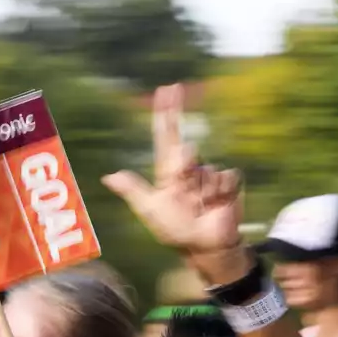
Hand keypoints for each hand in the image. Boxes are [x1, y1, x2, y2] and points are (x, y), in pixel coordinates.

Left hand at [102, 84, 248, 281]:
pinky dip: (221, 190)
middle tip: (187, 193)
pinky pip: (226, 176)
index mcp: (169, 172)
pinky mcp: (228, 183)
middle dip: (187, 167)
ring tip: (202, 207)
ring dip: (204, 190)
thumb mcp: (151, 210)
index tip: (168, 89)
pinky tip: (218, 204)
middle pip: (188, 150)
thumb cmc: (176, 231)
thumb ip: (133, 191)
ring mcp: (209, 175)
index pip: (167, 135)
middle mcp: (189, 169)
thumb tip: (109, 177)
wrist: (206, 246)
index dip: (167, 112)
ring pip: (208, 168)